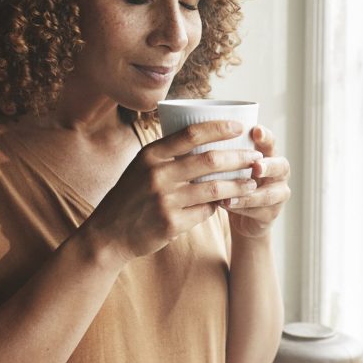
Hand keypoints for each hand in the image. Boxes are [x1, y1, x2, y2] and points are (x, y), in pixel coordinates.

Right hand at [86, 120, 260, 262]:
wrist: (108, 235)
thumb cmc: (130, 197)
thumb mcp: (141, 168)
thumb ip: (168, 155)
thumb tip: (206, 140)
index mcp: (150, 155)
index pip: (191, 134)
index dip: (219, 128)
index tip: (239, 127)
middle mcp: (157, 175)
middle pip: (209, 160)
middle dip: (238, 158)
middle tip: (255, 157)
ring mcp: (164, 200)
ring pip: (214, 188)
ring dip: (238, 185)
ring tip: (252, 183)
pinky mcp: (171, 224)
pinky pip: (205, 212)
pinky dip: (219, 206)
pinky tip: (229, 203)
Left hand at [222, 125, 290, 239]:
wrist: (242, 216)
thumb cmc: (233, 182)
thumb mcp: (230, 165)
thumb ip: (225, 153)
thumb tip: (198, 137)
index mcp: (269, 155)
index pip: (270, 142)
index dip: (265, 136)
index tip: (256, 130)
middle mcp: (279, 172)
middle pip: (281, 166)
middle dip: (268, 166)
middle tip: (256, 167)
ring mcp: (279, 193)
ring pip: (269, 194)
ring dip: (249, 195)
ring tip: (230, 195)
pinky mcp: (272, 213)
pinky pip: (259, 211)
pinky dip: (242, 208)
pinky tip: (227, 205)